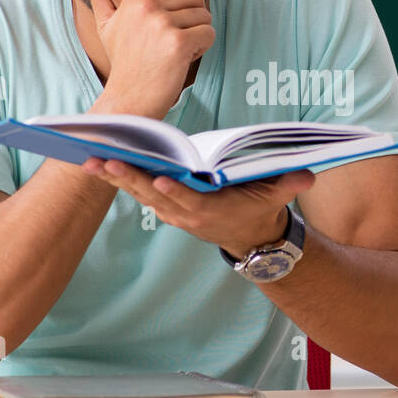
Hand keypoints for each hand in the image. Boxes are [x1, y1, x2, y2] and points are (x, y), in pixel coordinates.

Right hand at [76, 0, 213, 119]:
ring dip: (198, 34)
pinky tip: (184, 58)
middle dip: (194, 17)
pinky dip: (203, 47)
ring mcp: (162, 24)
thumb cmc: (122, 62)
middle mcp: (148, 7)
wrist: (128, 97)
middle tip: (176, 38)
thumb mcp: (107, 26)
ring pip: (204, 16)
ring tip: (176, 50)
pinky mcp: (178, 43)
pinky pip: (208, 33)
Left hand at [80, 157, 314, 258]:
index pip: (188, 199)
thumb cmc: (261, 210)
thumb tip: (308, 176)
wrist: (251, 238)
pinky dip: (117, 178)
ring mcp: (172, 212)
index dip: (172, 191)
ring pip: (138, 193)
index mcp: (210, 209)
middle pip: (152, 195)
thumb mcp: (278, 198)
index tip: (157, 179)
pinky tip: (98, 163)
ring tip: (88, 159)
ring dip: (114, 177)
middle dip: (127, 178)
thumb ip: (289, 185)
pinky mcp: (164, 207)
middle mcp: (185, 213)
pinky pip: (137, 191)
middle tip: (103, 161)